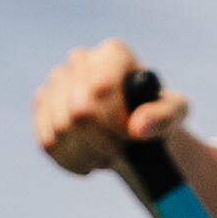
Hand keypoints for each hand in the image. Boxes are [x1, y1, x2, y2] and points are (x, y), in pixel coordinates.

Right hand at [33, 38, 183, 174]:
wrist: (131, 130)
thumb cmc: (156, 115)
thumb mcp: (174, 114)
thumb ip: (163, 117)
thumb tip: (138, 127)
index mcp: (113, 54)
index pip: (102, 88)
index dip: (115, 121)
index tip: (130, 136)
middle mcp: (80, 60)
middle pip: (79, 113)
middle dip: (101, 143)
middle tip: (119, 153)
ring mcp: (56, 82)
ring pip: (60, 130)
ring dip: (87, 154)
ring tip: (106, 158)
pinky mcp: (41, 106)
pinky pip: (47, 141)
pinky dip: (70, 161)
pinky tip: (87, 163)